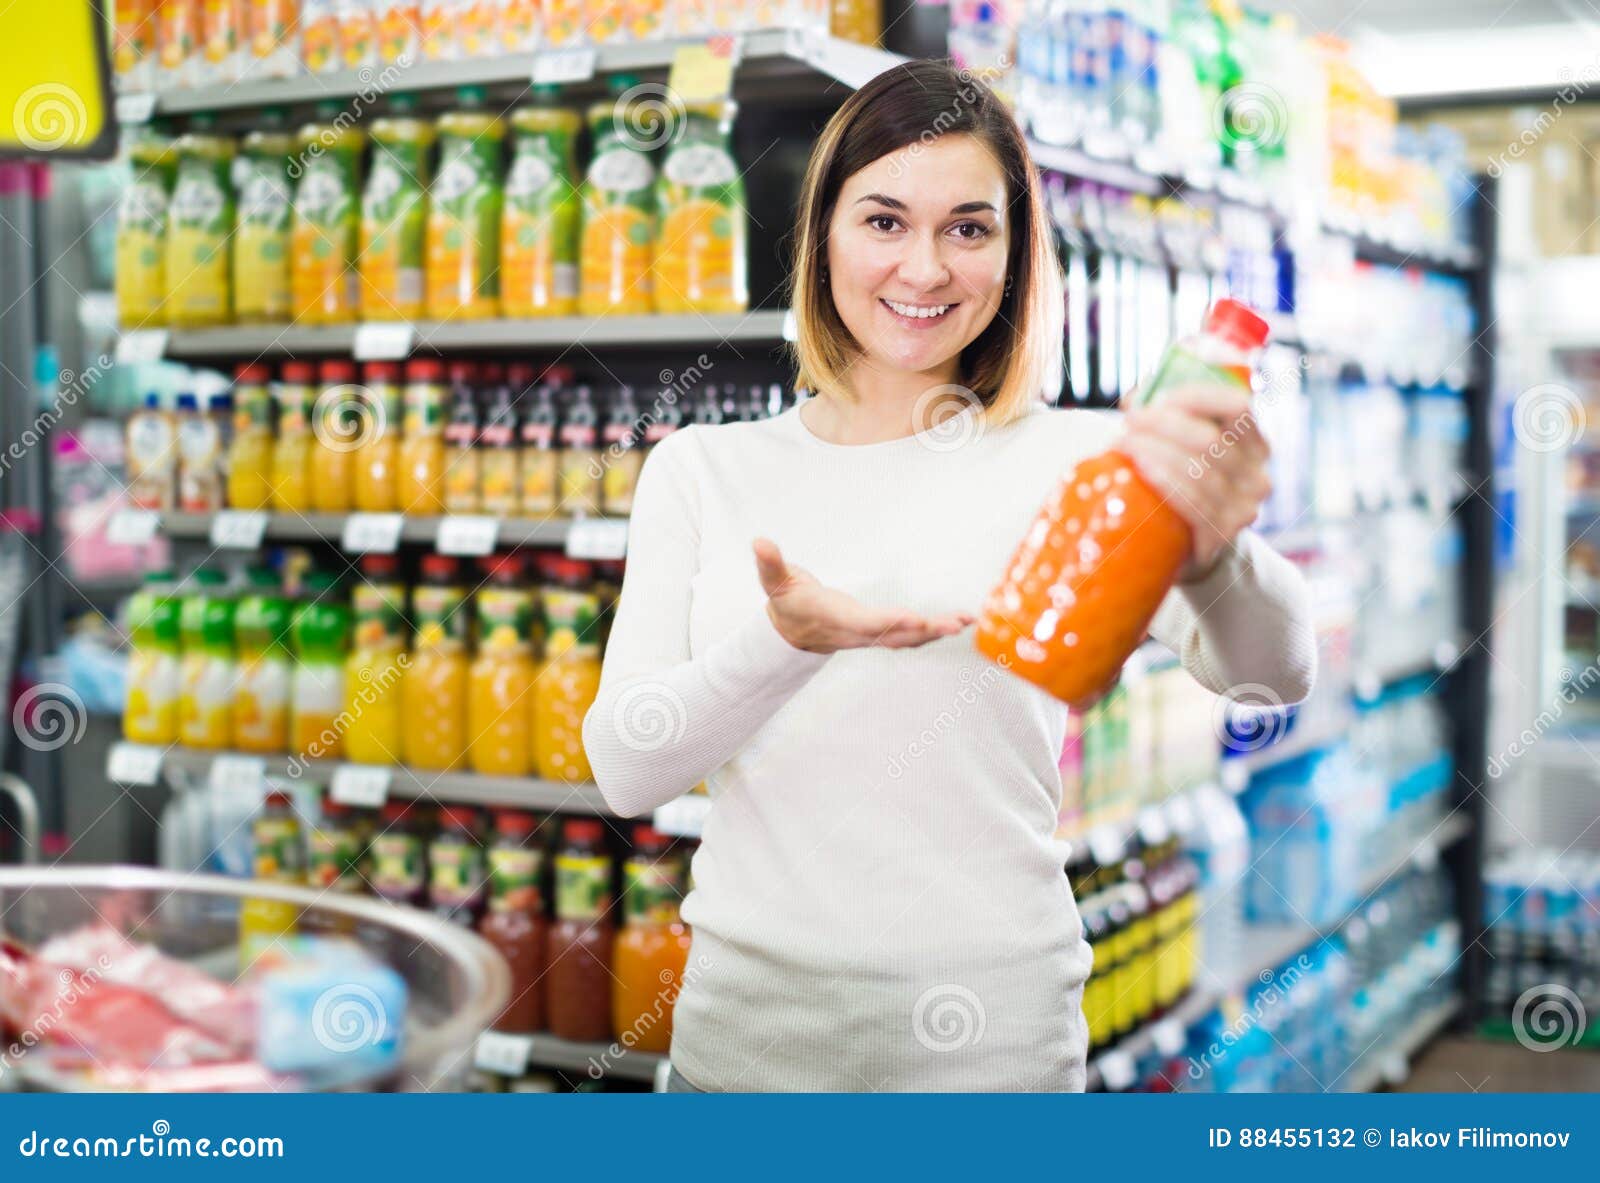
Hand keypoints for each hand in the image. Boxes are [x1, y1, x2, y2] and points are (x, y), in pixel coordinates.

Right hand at [752, 537, 974, 653]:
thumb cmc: (785, 601)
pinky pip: (910, 636)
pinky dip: (934, 631)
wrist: (789, 631)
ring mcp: (869, 636)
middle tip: (955, 624)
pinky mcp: (879, 634)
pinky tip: (958, 623)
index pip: (864, 622)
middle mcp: (856, 632)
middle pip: (894, 635)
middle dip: (925, 630)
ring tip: (967, 621)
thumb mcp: (774, 581)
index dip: (888, 622)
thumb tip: (759, 542)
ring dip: (937, 631)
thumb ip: (769, 562)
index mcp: (834, 618)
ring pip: (907, 638)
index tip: (914, 619)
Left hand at [1117, 383, 1271, 580]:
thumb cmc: (1182, 486)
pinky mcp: (1222, 534)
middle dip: (1163, 424)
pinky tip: (1142, 468)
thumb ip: (1173, 418)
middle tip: (1130, 422)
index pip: (1238, 407)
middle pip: (1210, 439)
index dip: (1196, 396)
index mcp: (1256, 446)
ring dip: (1155, 451)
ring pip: (1199, 469)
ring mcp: (1244, 509)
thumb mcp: (1187, 449)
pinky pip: (1194, 502)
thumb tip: (1136, 397)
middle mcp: (1257, 476)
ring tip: (1123, 443)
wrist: (1190, 548)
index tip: (1156, 397)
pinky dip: (1165, 480)